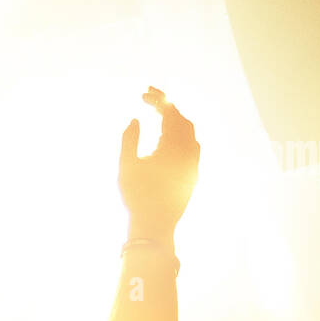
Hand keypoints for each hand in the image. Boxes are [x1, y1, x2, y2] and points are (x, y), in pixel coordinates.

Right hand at [119, 87, 198, 241]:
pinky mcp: (193, 174)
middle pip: (181, 118)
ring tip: (160, 113)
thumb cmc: (136, 197)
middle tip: (150, 97)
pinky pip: (192, 145)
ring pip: (189, 131)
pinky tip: (171, 135)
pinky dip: (182, 133)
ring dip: (176, 118)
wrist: (155, 226)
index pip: (170, 112)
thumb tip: (136, 119)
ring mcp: (193, 163)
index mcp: (172, 146)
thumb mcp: (126, 166)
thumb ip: (129, 139)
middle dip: (167, 105)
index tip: (142, 94)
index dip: (158, 99)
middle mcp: (188, 152)